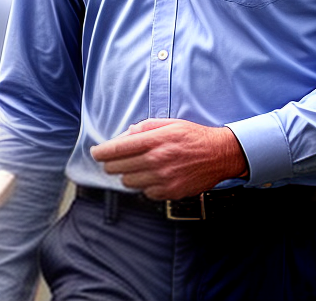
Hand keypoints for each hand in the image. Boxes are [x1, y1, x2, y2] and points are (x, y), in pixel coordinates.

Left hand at [90, 118, 247, 199]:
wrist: (220, 154)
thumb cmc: (193, 136)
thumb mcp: (169, 123)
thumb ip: (144, 128)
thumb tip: (124, 136)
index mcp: (154, 141)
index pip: (116, 149)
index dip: (100, 152)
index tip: (95, 153)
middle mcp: (156, 161)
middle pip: (117, 168)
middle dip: (112, 163)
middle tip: (115, 160)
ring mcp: (163, 179)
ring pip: (128, 182)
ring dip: (128, 175)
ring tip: (139, 167)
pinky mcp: (170, 193)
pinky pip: (145, 193)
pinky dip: (145, 185)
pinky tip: (153, 176)